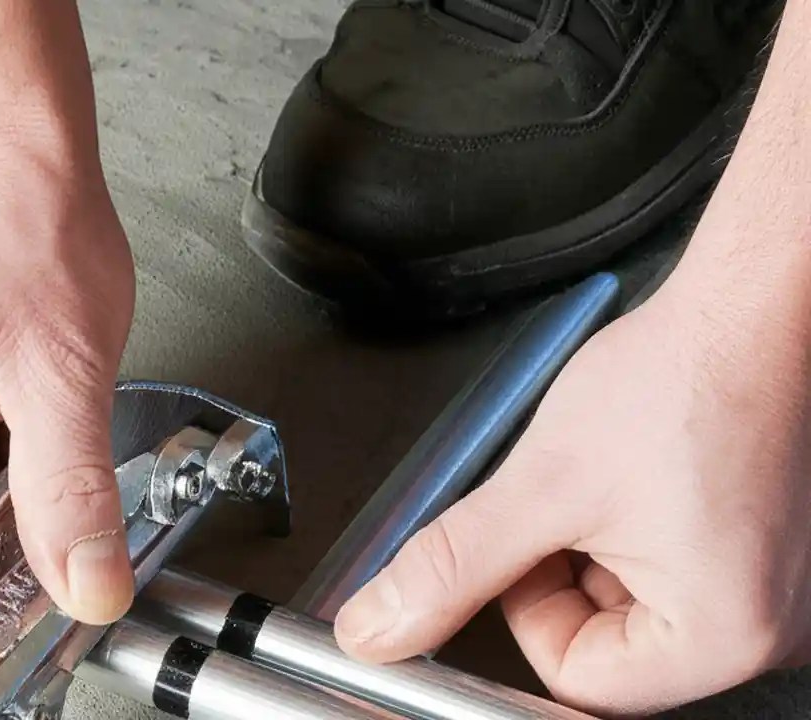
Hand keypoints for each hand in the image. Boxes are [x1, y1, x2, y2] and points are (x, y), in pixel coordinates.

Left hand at [333, 278, 810, 714]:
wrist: (754, 305)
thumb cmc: (685, 378)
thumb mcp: (545, 482)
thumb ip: (454, 565)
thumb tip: (380, 628)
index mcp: (725, 637)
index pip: (578, 680)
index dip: (524, 612)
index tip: (513, 549)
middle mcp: (767, 632)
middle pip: (609, 647)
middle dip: (561, 574)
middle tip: (565, 500)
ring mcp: (775, 594)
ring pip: (633, 605)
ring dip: (594, 547)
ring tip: (610, 474)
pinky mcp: (767, 556)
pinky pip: (673, 572)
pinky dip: (631, 531)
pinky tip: (638, 475)